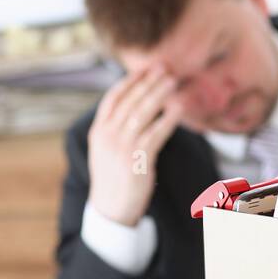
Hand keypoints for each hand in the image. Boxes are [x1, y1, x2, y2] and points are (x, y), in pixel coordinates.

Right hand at [87, 63, 183, 226]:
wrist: (111, 210)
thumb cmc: (113, 177)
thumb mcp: (105, 149)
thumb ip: (115, 127)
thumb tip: (136, 103)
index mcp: (98, 132)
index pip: (112, 99)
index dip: (129, 81)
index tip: (144, 68)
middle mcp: (108, 136)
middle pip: (130, 101)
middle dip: (148, 82)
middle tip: (165, 68)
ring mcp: (122, 148)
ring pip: (143, 112)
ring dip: (159, 94)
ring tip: (172, 81)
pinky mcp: (138, 160)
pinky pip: (157, 132)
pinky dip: (169, 118)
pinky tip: (179, 108)